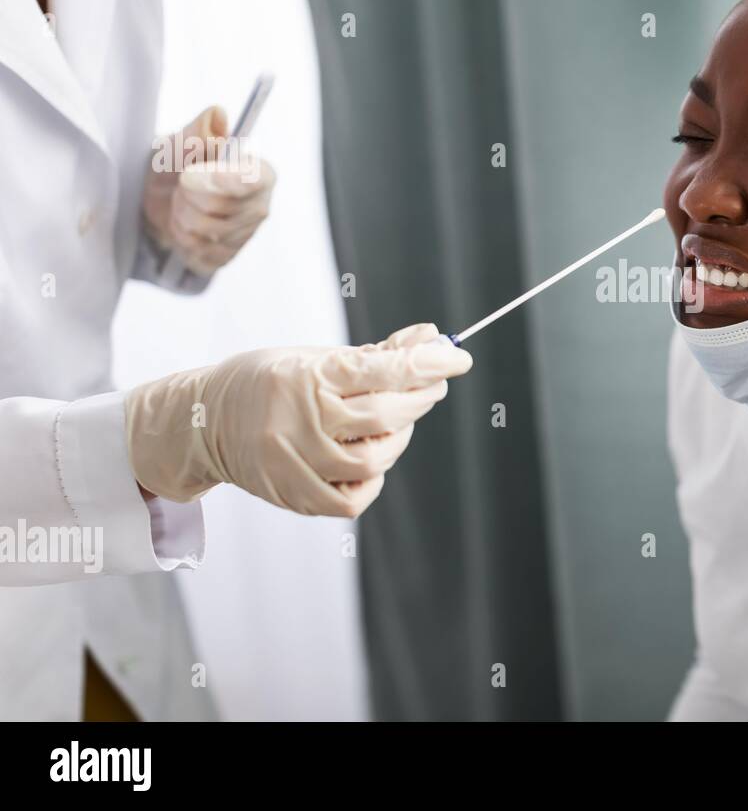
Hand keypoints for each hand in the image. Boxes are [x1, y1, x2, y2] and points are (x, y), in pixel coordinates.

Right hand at [125, 324, 471, 516]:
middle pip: (384, 414)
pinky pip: (351, 497)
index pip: (380, 369)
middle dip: (421, 396)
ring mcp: (294, 461)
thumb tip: (431, 338)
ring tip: (397, 420)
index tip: (457, 356)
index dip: (426, 362)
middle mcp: (298, 419)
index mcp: (305, 376)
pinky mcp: (292, 493)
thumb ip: (375, 354)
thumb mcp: (313, 355)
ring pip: (374, 458)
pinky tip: (372, 457)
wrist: (201, 421)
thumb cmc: (266, 381)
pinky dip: (372, 478)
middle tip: (432, 384)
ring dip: (400, 437)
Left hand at [143, 105, 275, 275]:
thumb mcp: (176, 144)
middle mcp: (259, 205)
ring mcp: (244, 235)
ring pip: (206, 233)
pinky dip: (182, 240)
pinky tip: (185, 226)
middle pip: (220, 208)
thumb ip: (196, 132)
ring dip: (182, 218)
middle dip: (189, 197)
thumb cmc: (173, 167)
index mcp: (257, 173)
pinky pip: (200, 254)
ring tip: (182, 205)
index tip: (190, 175)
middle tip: (182, 185)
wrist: (158, 202)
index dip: (223, 180)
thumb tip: (217, 114)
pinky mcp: (227, 257)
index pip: (253, 180)